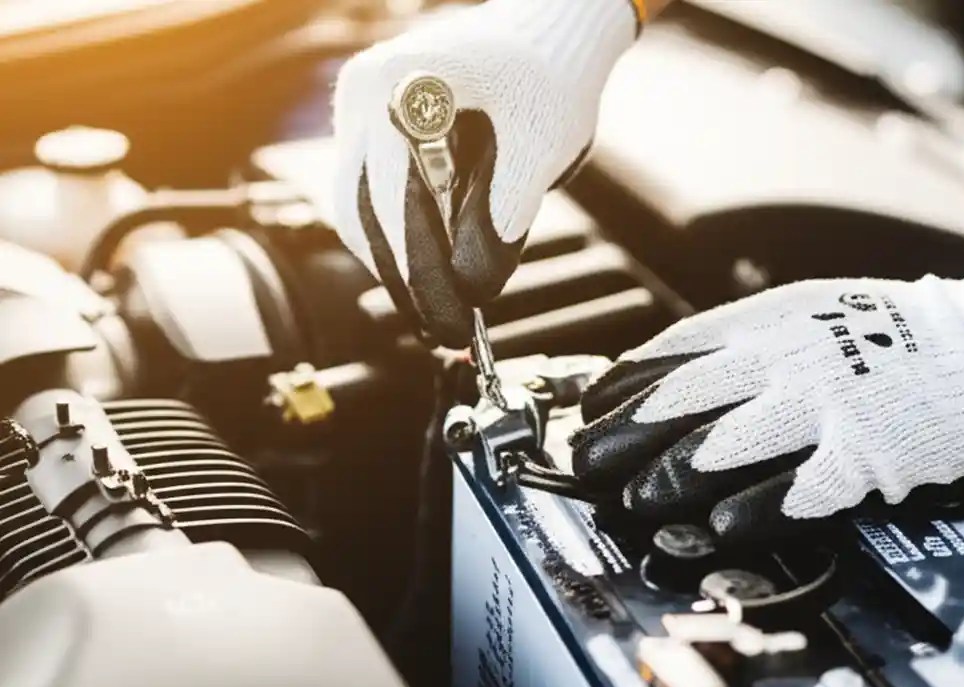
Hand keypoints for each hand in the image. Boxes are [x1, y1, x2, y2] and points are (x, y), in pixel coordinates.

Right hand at [332, 0, 636, 346]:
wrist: (551, 28)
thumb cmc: (550, 73)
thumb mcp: (538, 148)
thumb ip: (504, 217)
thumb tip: (475, 287)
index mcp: (397, 87)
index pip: (393, 201)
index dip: (420, 271)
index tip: (451, 318)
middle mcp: (363, 93)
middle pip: (362, 210)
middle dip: (403, 276)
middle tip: (443, 327)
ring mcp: (362, 108)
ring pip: (360, 207)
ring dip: (397, 260)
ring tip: (440, 308)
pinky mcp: (375, 125)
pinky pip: (373, 192)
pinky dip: (401, 233)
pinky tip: (433, 268)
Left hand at [570, 248, 963, 543]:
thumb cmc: (909, 333)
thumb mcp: (822, 310)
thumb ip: (759, 338)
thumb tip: (689, 369)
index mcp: (778, 319)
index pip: (680, 348)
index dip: (627, 380)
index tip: (592, 404)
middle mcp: (793, 356)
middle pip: (687, 396)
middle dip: (627, 432)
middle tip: (586, 460)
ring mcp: (830, 404)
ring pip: (728, 440)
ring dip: (671, 472)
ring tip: (633, 496)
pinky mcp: (869, 451)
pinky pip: (800, 484)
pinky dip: (755, 506)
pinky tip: (720, 524)